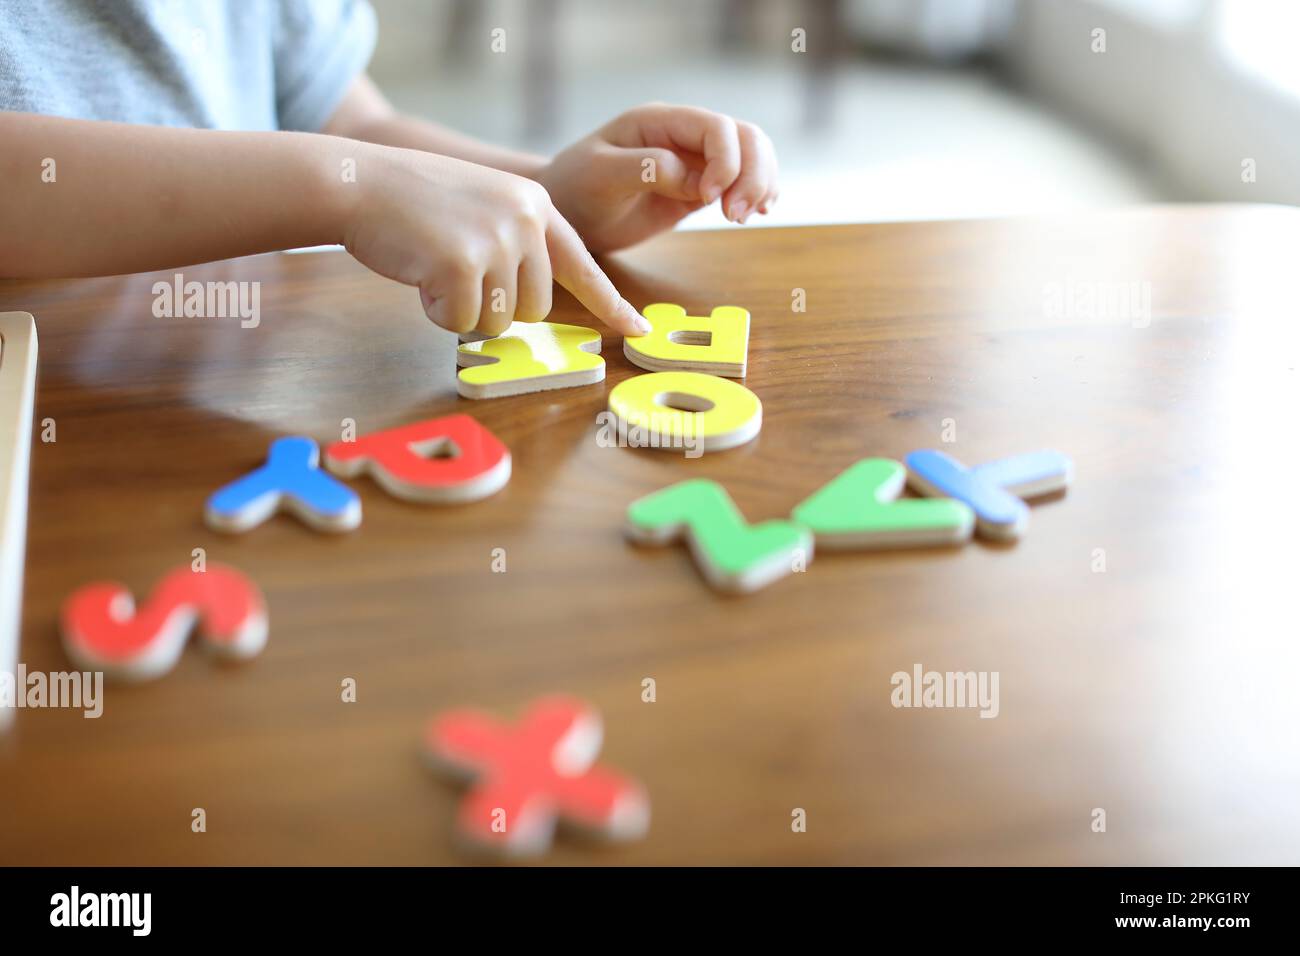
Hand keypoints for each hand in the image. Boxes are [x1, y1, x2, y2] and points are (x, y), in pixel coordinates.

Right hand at [340, 143, 648, 335]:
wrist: (360, 182)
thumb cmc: (414, 204)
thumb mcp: (483, 207)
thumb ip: (515, 245)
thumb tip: (528, 306)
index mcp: (535, 206)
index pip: (582, 264)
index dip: (610, 303)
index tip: (637, 328)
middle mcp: (525, 220)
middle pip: (535, 308)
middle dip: (495, 306)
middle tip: (456, 272)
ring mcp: (497, 240)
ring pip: (499, 321)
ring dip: (463, 310)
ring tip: (434, 265)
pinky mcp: (464, 263)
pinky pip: (462, 323)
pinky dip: (437, 312)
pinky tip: (419, 274)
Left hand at [534, 103, 778, 253]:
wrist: (563, 213)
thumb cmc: (574, 191)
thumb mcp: (600, 177)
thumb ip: (646, 169)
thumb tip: (694, 178)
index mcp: (658, 121)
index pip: (716, 127)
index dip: (725, 161)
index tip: (707, 200)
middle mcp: (682, 134)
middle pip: (745, 137)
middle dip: (751, 174)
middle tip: (736, 216)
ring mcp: (694, 160)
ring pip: (751, 156)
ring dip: (759, 184)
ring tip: (742, 216)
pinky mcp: (697, 188)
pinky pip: (740, 181)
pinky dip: (756, 193)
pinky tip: (756, 212)